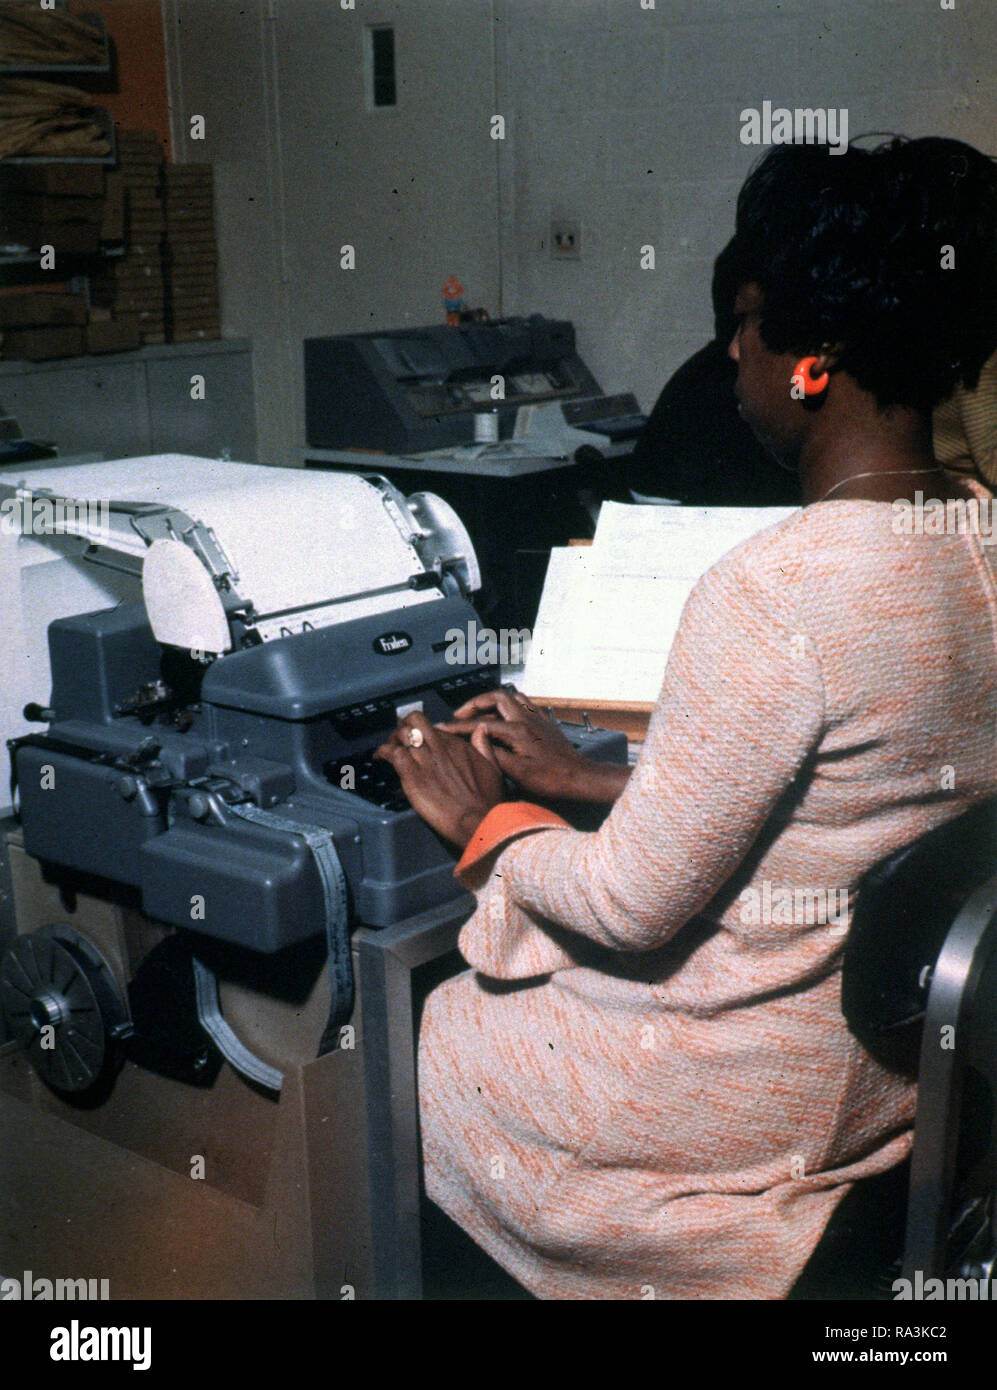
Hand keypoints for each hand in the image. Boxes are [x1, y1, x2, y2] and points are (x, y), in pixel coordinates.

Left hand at [374, 711, 504, 847]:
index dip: (422, 732)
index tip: (419, 741)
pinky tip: (380, 758)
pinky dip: (383, 753)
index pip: (433, 727)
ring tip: (387, 749)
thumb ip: (484, 746)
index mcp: (457, 745)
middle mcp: (440, 748)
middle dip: (403, 727)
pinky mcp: (412, 776)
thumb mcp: (494, 768)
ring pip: (400, 734)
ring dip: (391, 740)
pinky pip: (392, 754)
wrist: (478, 821)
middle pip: (414, 721)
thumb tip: (480, 730)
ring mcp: (425, 761)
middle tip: (399, 739)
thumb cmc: (487, 802)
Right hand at [438, 688, 628, 803]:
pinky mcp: (544, 724)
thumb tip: (477, 741)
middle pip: (496, 697)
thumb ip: (495, 754)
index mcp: (517, 730)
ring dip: (492, 702)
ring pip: (510, 697)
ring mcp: (537, 719)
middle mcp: (527, 718)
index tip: (444, 729)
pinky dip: (508, 707)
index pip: (481, 724)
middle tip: (460, 715)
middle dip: (475, 704)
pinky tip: (504, 720)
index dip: (459, 727)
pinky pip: (522, 705)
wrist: (579, 778)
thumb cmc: (552, 779)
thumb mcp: (518, 773)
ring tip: (480, 714)